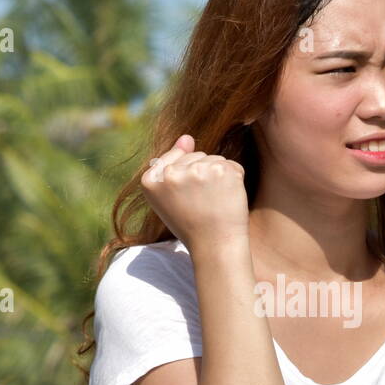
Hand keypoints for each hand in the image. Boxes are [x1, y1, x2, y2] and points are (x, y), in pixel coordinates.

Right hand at [141, 134, 250, 251]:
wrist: (215, 247)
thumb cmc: (192, 224)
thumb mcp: (170, 196)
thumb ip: (172, 164)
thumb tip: (186, 137)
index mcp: (149, 180)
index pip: (173, 158)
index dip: (186, 180)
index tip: (187, 201)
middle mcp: (171, 174)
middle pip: (194, 156)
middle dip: (202, 176)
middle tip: (202, 205)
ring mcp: (196, 170)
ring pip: (213, 159)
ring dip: (219, 177)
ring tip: (214, 202)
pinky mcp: (221, 171)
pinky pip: (232, 165)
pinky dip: (234, 179)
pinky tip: (227, 198)